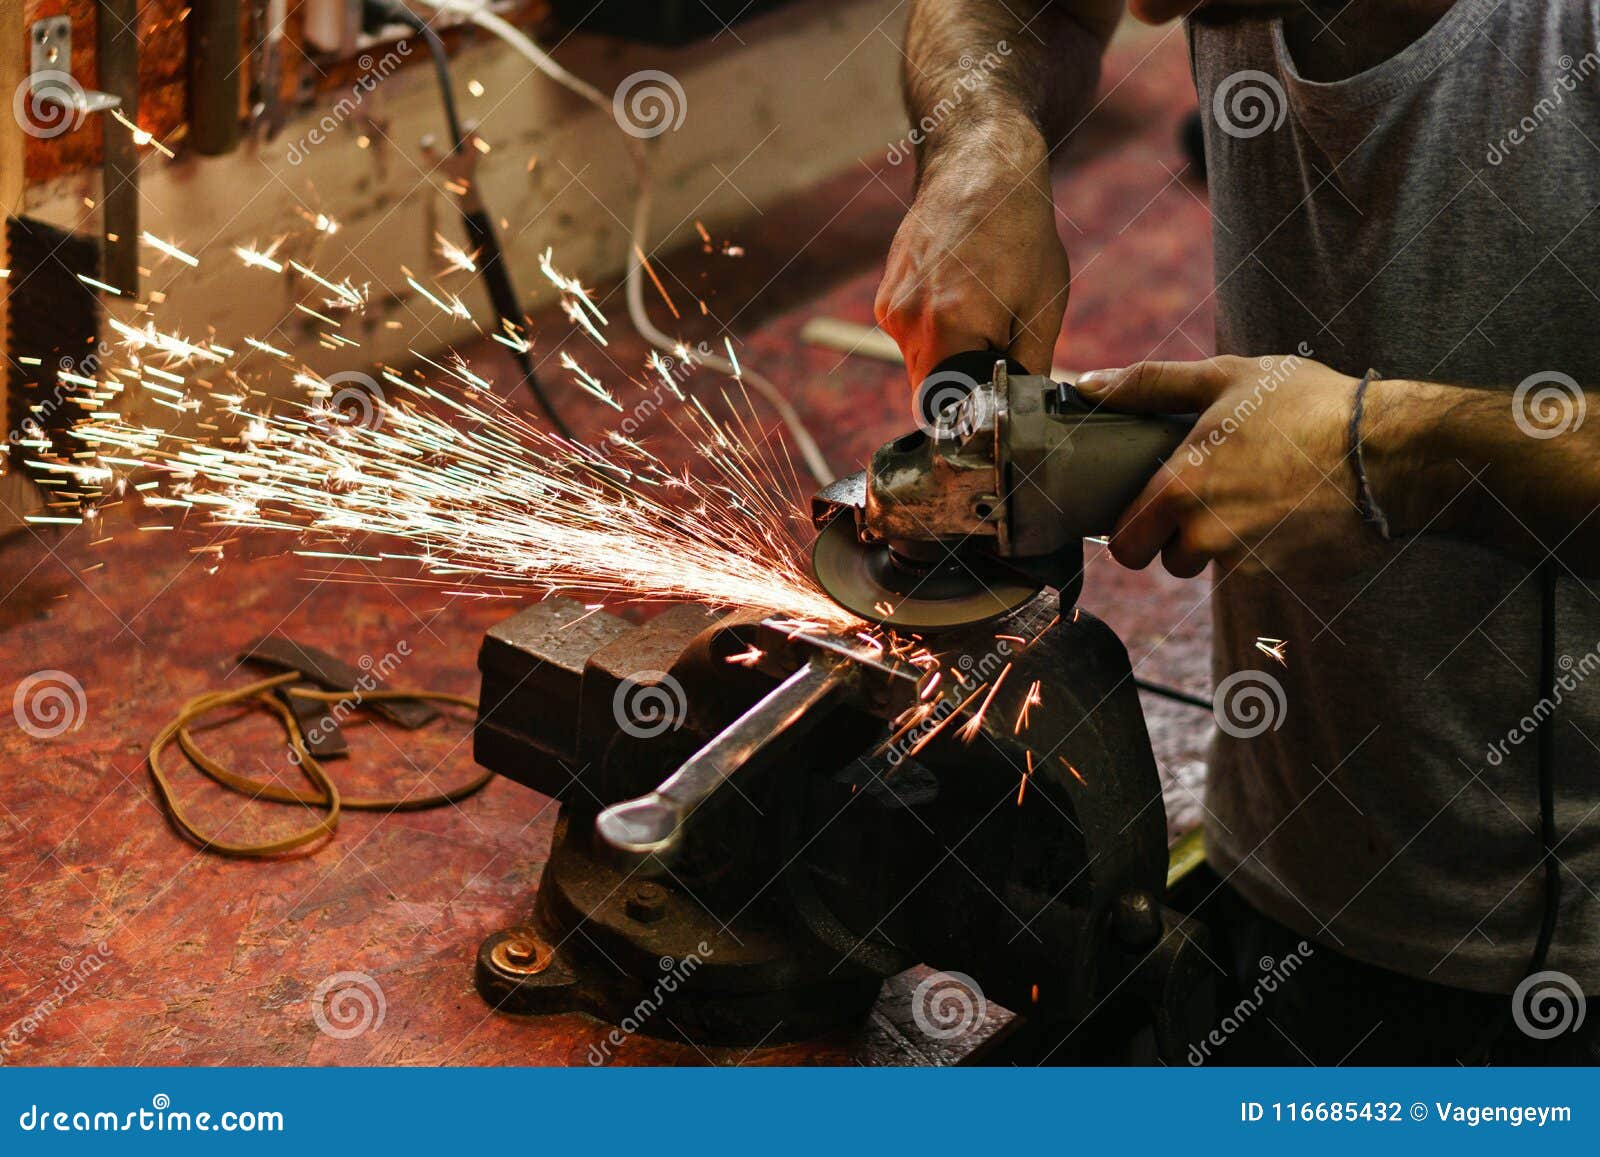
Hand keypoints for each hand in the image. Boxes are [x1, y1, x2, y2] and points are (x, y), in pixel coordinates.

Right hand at [875, 115, 1069, 389]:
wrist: (981, 166)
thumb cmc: (1020, 232)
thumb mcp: (1043, 307)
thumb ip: (1027, 370)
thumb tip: (1020, 413)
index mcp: (948, 328)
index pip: (949, 408)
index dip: (975, 412)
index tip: (998, 399)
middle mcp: (907, 322)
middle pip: (932, 389)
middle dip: (965, 383)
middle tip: (999, 345)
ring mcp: (890, 309)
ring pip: (920, 365)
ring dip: (951, 356)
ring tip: (982, 308)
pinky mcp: (885, 297)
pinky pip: (911, 338)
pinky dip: (937, 332)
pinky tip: (962, 294)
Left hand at [1075, 354, 1383, 580]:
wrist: (1393, 452)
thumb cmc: (1307, 406)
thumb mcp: (1225, 377)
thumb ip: (1150, 384)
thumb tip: (1087, 384)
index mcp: (1179, 490)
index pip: (1125, 543)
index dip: (1135, 526)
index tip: (1151, 507)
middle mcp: (1207, 537)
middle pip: (1167, 561)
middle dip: (1176, 541)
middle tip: (1206, 501)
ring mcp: (1249, 565)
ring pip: (1217, 566)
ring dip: (1227, 542)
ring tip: (1261, 494)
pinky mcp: (1289, 580)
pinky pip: (1262, 570)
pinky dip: (1271, 548)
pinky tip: (1293, 511)